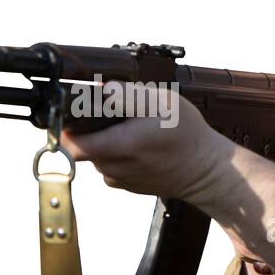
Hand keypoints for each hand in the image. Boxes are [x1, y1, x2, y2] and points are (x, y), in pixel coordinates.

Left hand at [58, 84, 232, 201]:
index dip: (67, 126)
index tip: (76, 113)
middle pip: (81, 148)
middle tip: (109, 116)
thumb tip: (103, 89)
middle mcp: (114, 168)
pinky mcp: (126, 185)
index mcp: (120, 146)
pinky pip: (109, 165)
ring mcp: (119, 179)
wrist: (206, 171)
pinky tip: (136, 145)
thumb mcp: (163, 103)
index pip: (71, 143)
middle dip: (88, 130)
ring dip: (103, 141)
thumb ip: (129, 95)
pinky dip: (116, 153)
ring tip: (129, 129)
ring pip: (95, 156)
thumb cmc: (188, 137)